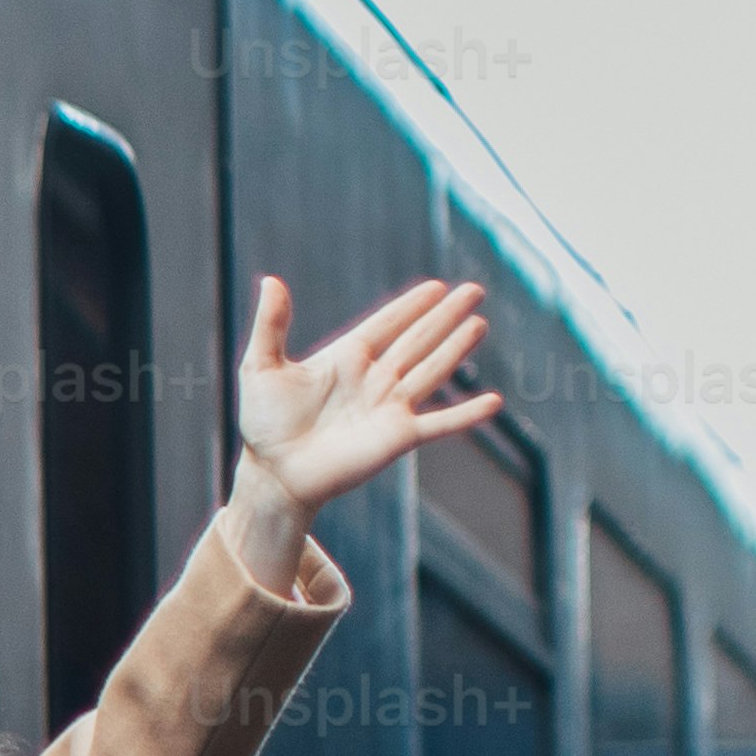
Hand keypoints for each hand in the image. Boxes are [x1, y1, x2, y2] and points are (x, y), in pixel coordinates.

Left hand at [224, 273, 504, 584]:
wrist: (274, 474)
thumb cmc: (263, 424)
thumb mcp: (261, 368)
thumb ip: (271, 325)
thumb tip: (271, 281)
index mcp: (345, 359)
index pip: (386, 324)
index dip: (410, 306)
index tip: (435, 286)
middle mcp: (373, 379)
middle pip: (417, 340)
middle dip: (444, 315)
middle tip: (473, 290)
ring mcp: (389, 408)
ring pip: (432, 370)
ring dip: (457, 348)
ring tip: (479, 323)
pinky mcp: (398, 438)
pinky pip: (440, 424)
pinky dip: (466, 414)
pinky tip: (494, 403)